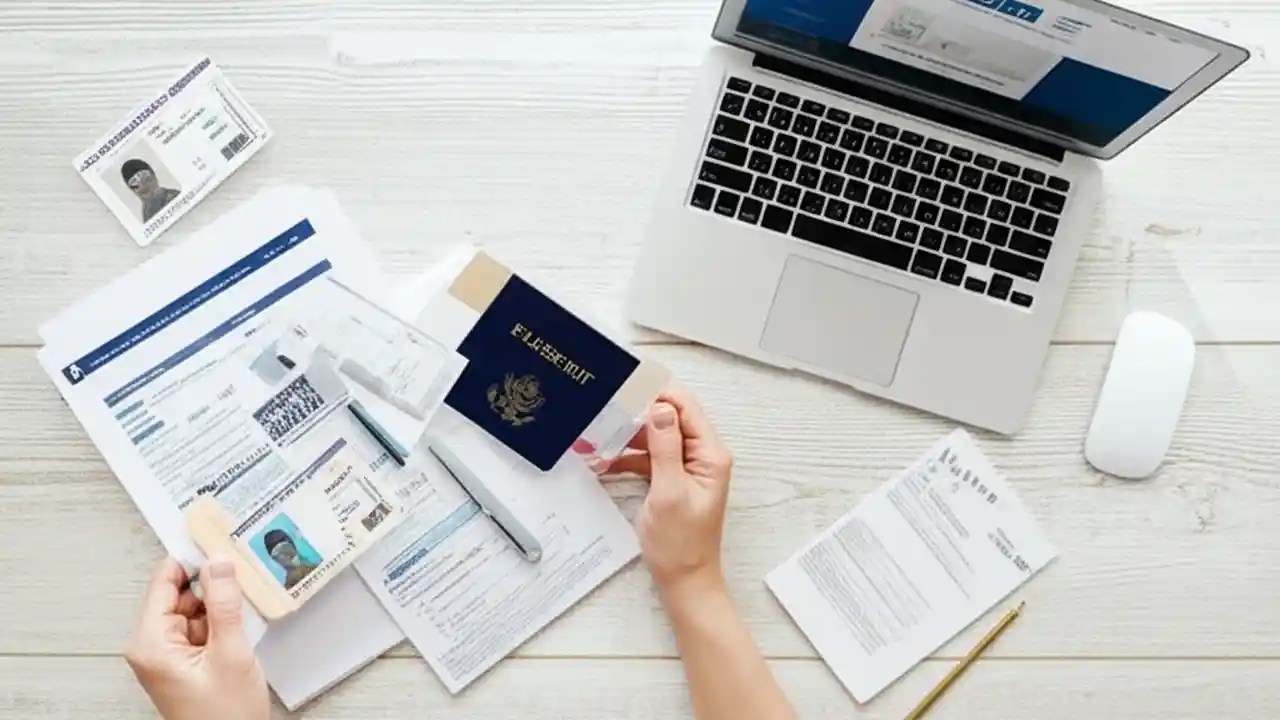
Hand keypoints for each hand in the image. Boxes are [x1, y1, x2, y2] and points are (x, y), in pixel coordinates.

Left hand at [125, 557, 268, 719]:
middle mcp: (153, 647)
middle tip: (240, 572)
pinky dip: (221, 622)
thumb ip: (225, 604)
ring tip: (244, 605)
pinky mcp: (184, 662)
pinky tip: (240, 626)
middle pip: (180, 594)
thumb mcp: (231, 653)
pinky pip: (201, 628)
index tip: (213, 538)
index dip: (190, 560)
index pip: (163, 583)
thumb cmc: (222, 717)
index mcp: (151, 643)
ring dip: (219, 605)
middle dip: (211, 584)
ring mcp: (168, 655)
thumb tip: (219, 564)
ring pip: (194, 610)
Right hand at [604, 385, 733, 600]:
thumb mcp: (669, 491)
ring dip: (630, 439)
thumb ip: (665, 447)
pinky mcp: (674, 479)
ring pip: (657, 437)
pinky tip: (607, 461)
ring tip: (600, 440)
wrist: (684, 579)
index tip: (629, 388)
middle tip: (607, 414)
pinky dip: (630, 458)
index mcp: (710, 455)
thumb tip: (661, 408)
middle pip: (671, 419)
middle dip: (638, 416)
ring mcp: (688, 467)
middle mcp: (703, 456)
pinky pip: (651, 457)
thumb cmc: (681, 544)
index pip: (686, 408)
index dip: (659, 395)